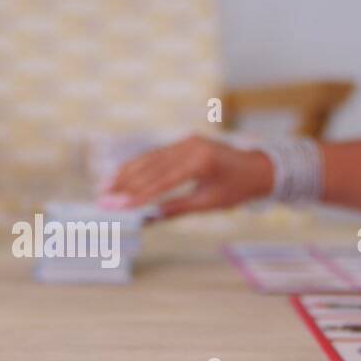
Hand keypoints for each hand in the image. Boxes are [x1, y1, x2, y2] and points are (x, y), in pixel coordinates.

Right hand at [97, 135, 272, 217]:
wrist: (258, 167)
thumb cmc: (237, 189)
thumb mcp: (208, 204)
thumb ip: (175, 209)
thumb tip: (146, 219)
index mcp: (200, 161)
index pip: (161, 182)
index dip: (137, 196)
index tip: (116, 207)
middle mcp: (190, 146)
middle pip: (150, 168)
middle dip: (124, 185)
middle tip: (102, 199)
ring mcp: (185, 141)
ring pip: (149, 159)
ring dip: (125, 174)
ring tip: (104, 187)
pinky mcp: (183, 142)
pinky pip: (156, 155)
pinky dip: (137, 166)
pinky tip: (120, 175)